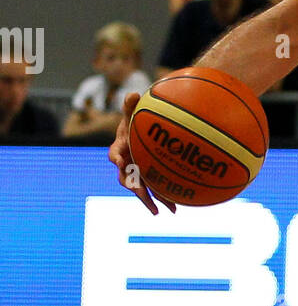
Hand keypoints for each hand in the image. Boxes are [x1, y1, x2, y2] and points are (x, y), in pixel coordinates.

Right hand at [107, 91, 174, 216]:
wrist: (138, 131)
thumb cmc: (133, 120)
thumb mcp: (132, 112)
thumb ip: (130, 105)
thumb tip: (132, 94)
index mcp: (119, 148)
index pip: (113, 154)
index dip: (115, 158)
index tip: (119, 162)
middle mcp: (126, 163)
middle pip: (126, 178)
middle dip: (134, 186)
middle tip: (141, 193)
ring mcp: (137, 172)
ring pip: (142, 189)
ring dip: (151, 200)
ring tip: (164, 212)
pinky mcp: (148, 177)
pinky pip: (155, 189)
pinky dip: (164, 198)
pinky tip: (176, 208)